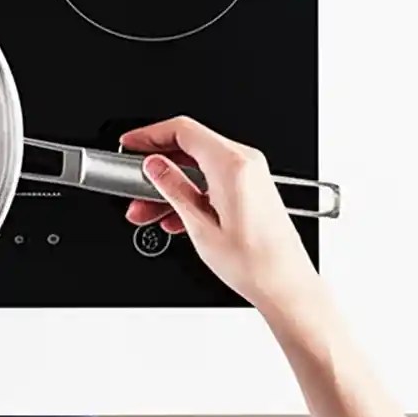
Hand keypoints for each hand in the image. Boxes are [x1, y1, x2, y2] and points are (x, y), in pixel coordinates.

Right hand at [120, 116, 319, 309]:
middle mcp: (245, 163)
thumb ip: (173, 188)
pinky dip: (190, 193)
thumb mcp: (200, 227)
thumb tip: (154, 166)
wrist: (287, 286)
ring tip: (148, 212)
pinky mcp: (251, 188)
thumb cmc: (256, 264)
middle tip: (134, 187)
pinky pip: (212, 179)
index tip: (131, 145)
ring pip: (198, 167)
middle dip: (157, 168)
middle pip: (189, 147)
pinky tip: (173, 218)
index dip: (150, 135)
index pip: (182, 130)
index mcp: (232, 165)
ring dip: (170, 186)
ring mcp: (250, 175)